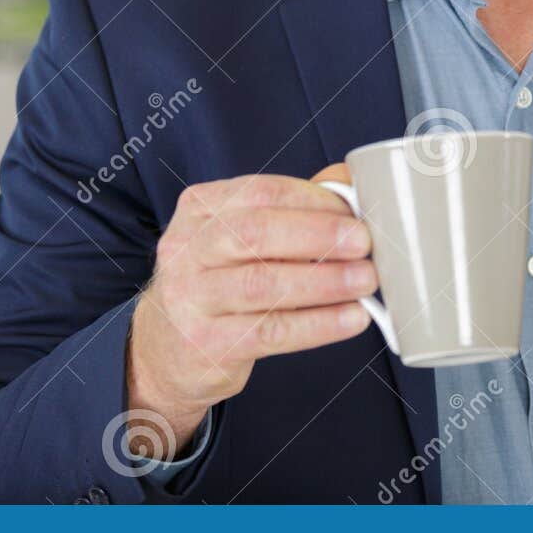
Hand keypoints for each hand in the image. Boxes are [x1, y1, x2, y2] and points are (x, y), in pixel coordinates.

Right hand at [125, 163, 373, 455]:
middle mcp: (188, 249)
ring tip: (366, 281)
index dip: (315, 201)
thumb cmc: (221, 280)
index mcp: (201, 208)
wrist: (167, 348)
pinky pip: (271, 331)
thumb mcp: (242, 236)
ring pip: (263, 284)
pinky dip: (318, 324)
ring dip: (325, 281)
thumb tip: (351, 183)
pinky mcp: (206, 344)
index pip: (262, 193)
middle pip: (257, 233)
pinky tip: (351, 318)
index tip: (356, 212)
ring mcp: (191, 298)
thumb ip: (293, 208)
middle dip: (320, 236)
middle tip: (365, 243)